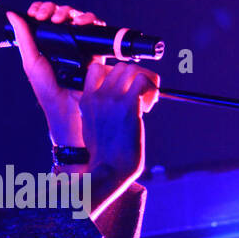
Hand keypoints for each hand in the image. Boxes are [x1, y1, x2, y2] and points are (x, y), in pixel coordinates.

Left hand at [5, 1, 104, 145]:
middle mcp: (64, 39)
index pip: (45, 15)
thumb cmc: (46, 88)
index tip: (36, 14)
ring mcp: (80, 43)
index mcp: (47, 40)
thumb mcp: (30, 60)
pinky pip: (95, 27)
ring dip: (70, 13)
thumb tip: (11, 14)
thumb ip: (23, 37)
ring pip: (78, 16)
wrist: (66, 105)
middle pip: (61, 12)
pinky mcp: (94, 47)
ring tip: (63, 19)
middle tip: (48, 18)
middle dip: (54, 9)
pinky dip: (89, 20)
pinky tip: (81, 23)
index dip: (41, 9)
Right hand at [78, 59, 161, 213]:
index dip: (113, 74)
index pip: (96, 69)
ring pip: (132, 69)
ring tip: (145, 101)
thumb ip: (99, 112)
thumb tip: (116, 104)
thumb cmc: (104, 157)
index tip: (122, 89)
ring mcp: (112, 100)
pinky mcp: (128, 106)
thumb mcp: (91, 128)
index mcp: (86, 101)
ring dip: (144, 81)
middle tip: (138, 98)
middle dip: (133, 79)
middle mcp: (98, 97)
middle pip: (119, 67)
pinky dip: (151, 88)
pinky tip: (149, 105)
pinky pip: (144, 80)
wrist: (108, 170)